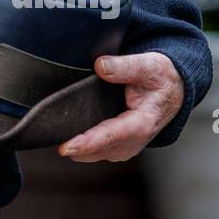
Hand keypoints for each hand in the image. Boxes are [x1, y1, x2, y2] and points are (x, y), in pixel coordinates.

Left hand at [57, 51, 184, 162]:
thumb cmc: (159, 78)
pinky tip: (66, 134)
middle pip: (99, 149)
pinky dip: (81, 145)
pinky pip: (95, 150)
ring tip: (53, 134)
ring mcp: (125, 146)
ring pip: (94, 153)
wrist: (171, 92)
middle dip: (75, 146)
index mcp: (143, 123)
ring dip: (77, 147)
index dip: (88, 143)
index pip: (111, 136)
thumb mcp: (148, 65)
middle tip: (47, 136)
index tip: (66, 147)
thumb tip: (100, 66)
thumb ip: (124, 66)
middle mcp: (134, 141)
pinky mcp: (117, 146)